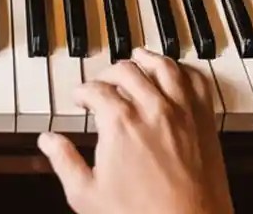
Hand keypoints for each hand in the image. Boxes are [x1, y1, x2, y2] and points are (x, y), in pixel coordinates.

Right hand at [37, 48, 233, 213]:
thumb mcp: (87, 195)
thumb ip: (65, 162)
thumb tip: (48, 140)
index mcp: (120, 122)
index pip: (95, 89)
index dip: (82, 91)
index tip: (80, 98)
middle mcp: (152, 108)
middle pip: (127, 70)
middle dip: (109, 72)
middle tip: (103, 81)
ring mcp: (182, 112)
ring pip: (164, 67)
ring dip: (147, 58)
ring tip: (138, 57)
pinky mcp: (205, 122)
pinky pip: (197, 82)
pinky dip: (185, 70)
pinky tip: (179, 72)